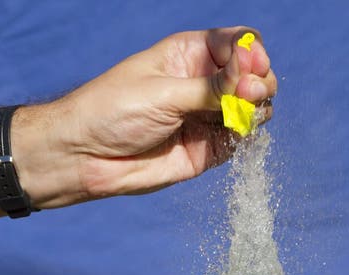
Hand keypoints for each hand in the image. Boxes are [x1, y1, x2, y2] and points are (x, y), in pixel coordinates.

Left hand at [15, 26, 276, 206]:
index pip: (237, 43)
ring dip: (258, 110)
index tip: (251, 66)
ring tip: (244, 118)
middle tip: (249, 97)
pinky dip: (247, 137)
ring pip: (253, 108)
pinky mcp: (209, 149)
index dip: (251, 52)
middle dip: (260, 83)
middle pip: (252, 75)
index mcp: (190, 54)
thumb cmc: (114, 111)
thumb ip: (209, 90)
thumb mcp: (163, 93)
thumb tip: (253, 80)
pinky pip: (240, 140)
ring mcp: (208, 117)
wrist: (88, 157)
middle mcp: (203, 83)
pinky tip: (238, 135)